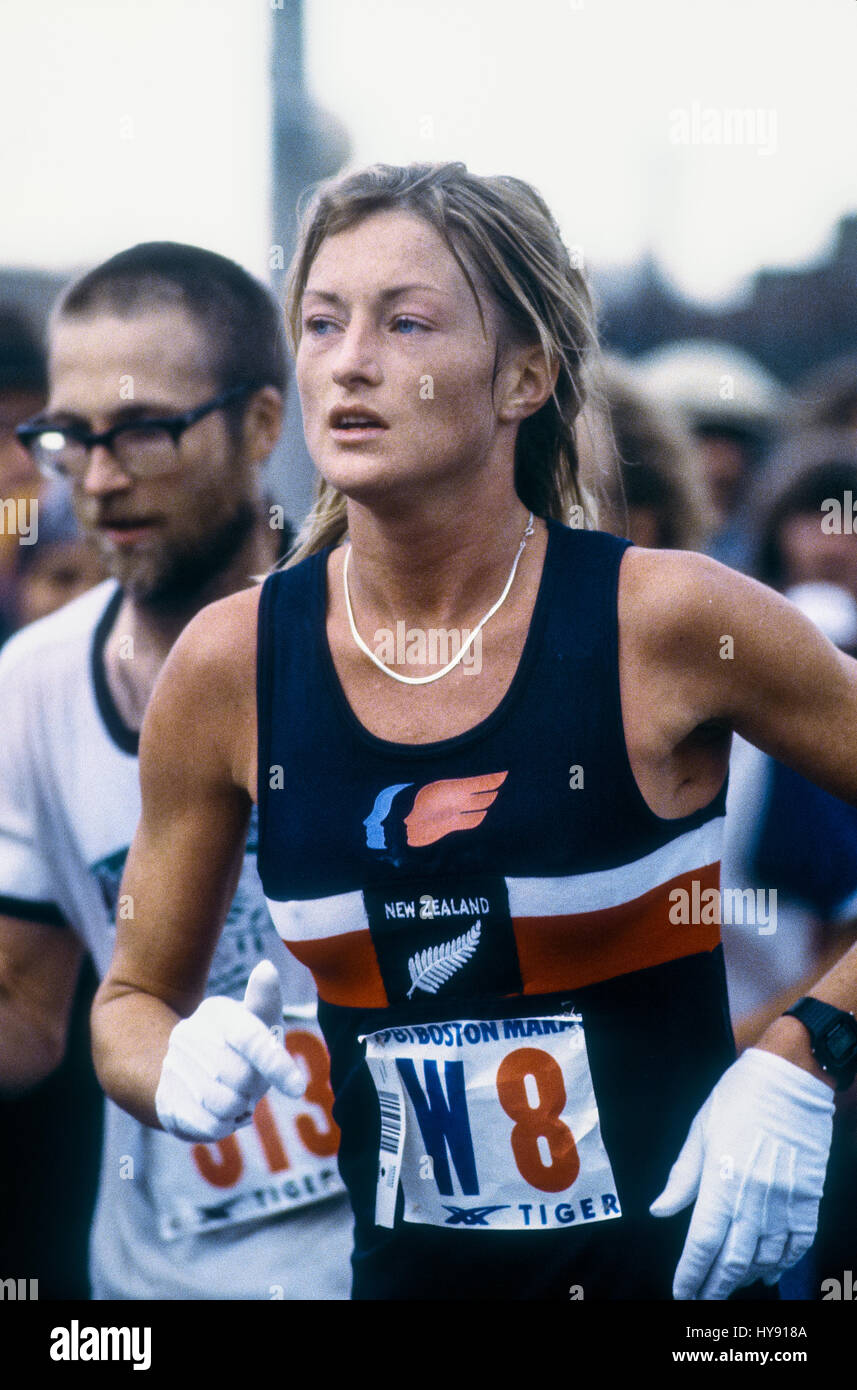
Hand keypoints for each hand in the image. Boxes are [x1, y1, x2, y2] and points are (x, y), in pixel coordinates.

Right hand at [154, 960, 304, 1140]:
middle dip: (254, 1088)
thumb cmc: (238, 1047)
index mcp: (217, 1011)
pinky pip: (209, 1126)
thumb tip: (266, 967)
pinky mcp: (166, 1101)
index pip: (250, 1038)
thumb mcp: (256, 1022)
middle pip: (242, 1076)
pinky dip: (224, 1126)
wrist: (186, 1073)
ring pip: (225, 1104)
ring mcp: (173, 1068)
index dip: (276, 1065)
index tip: (299, 1088)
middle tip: (249, 1084)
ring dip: (240, 1108)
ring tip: (235, 1098)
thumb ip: (265, 1000)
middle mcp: (189, 1034)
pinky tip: (220, 1113)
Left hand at [650, 1048, 834, 1298]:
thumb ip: (681, 1177)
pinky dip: (782, 1263)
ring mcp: (784, 1202)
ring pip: (764, 1258)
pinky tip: (768, 1271)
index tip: (682, 1292)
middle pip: (733, 1260)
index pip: (702, 1244)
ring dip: (745, 1278)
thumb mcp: (699, 1131)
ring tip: (729, 1284)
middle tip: (703, 1299)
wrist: (789, 1079)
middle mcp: (753, 1199)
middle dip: (716, 1286)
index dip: (691, 1275)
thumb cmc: (738, 1099)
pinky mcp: (808, 1199)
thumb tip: (659, 1210)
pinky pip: (797, 1244)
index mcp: (721, 1181)